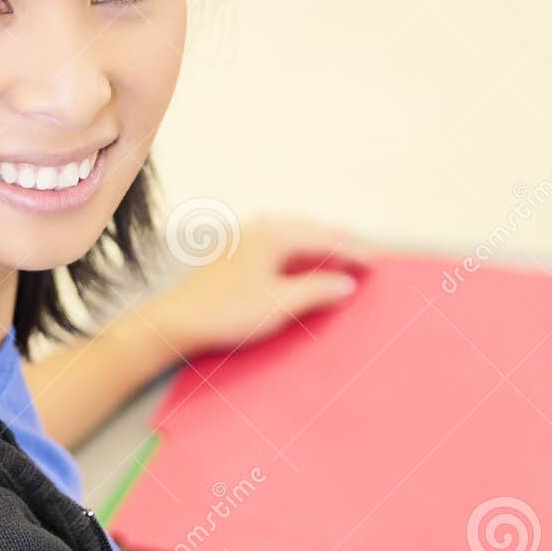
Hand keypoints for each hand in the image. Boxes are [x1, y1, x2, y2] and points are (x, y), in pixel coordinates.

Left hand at [152, 214, 372, 358]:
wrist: (175, 322)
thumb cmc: (226, 313)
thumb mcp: (280, 304)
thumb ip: (317, 290)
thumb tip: (347, 282)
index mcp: (274, 235)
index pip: (324, 240)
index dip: (353, 253)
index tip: (376, 263)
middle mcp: (259, 228)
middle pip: (310, 230)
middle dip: (337, 243)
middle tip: (363, 256)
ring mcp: (243, 238)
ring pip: (293, 234)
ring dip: (317, 245)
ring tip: (338, 257)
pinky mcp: (233, 253)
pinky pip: (277, 243)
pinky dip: (297, 251)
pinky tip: (301, 263)